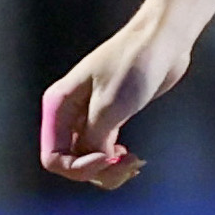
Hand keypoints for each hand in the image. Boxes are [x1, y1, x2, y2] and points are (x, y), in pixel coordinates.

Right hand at [39, 19, 190, 190]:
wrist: (162, 43)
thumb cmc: (133, 65)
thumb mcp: (109, 107)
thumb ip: (94, 138)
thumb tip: (91, 160)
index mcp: (58, 106)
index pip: (53, 157)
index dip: (78, 167)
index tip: (108, 158)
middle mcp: (68, 113)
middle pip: (71, 162)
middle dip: (98, 171)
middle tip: (129, 165)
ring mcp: (89, 117)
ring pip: (89, 159)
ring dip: (110, 170)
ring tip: (134, 163)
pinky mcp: (111, 118)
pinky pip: (104, 152)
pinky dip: (117, 162)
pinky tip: (133, 158)